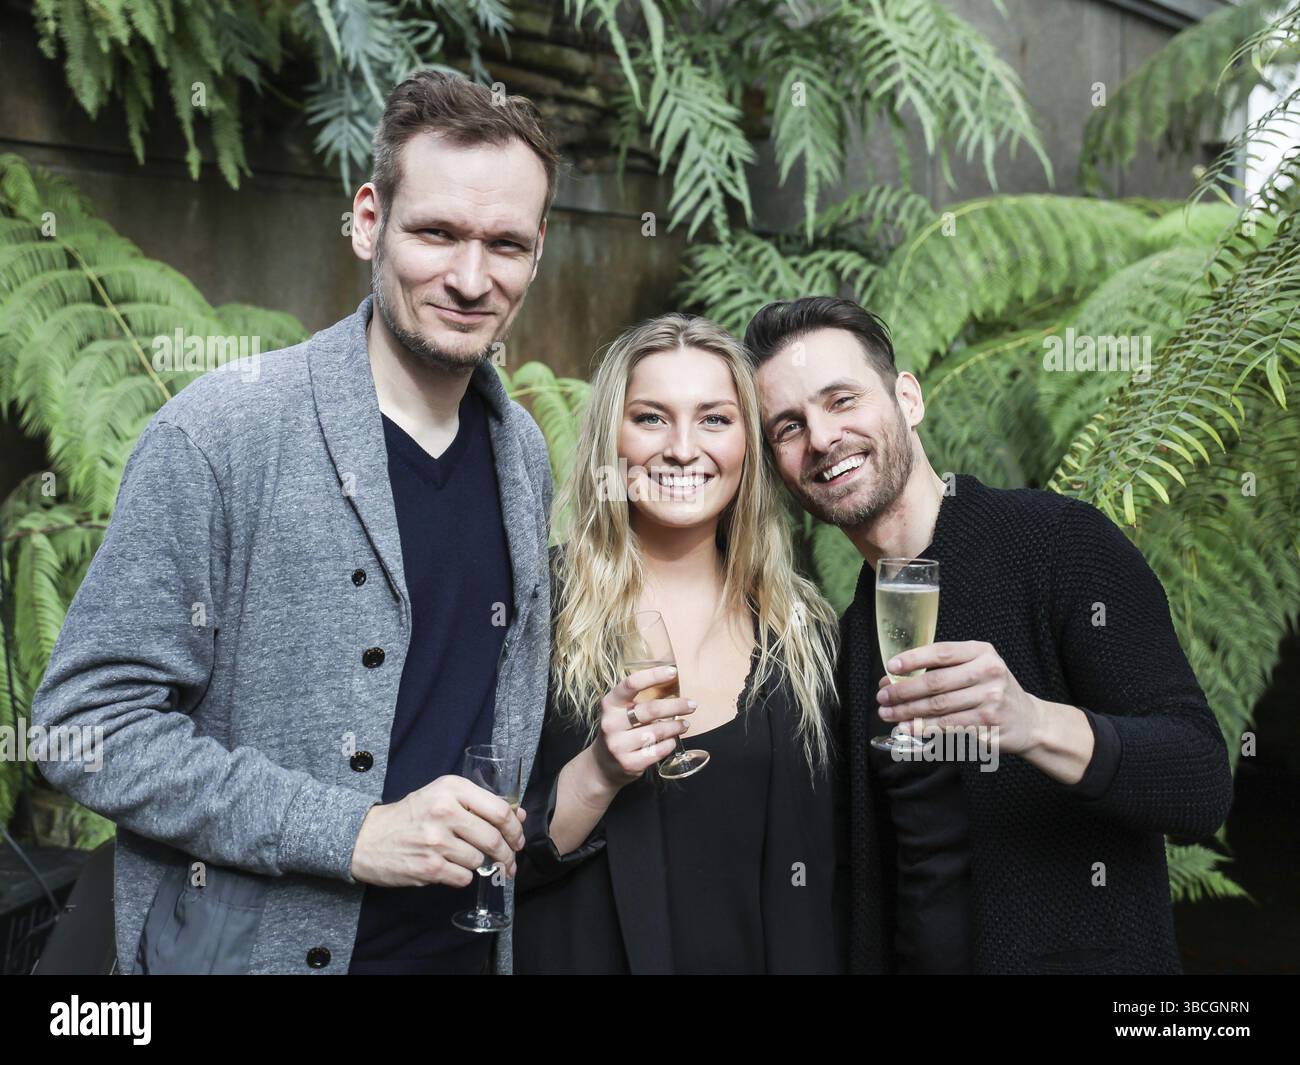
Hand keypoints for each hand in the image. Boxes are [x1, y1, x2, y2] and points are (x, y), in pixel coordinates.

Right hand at [350, 774, 527, 887]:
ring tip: (469, 861)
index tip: (517, 839)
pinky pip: (465, 877)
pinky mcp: (430, 867)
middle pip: (494, 838)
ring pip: (480, 860)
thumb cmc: (409, 816)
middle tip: (509, 861)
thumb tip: (518, 815)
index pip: (500, 810)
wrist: (366, 838)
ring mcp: (437, 840)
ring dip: (481, 865)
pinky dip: (463, 877)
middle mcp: (444, 811)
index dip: (515, 828)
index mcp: (451, 788)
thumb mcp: (441, 797)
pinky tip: (451, 868)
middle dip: (508, 854)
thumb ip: (479, 803)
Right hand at [590, 665, 695, 788]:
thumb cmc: (620, 730)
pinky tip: (672, 740)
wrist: (603, 764)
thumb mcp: (621, 711)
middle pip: (650, 710)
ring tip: (685, 724)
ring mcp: (618, 745)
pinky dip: (670, 744)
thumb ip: (639, 698)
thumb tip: (673, 682)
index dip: (654, 675)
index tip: (673, 672)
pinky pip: (658, 750)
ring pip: (657, 731)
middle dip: (676, 706)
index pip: (631, 684)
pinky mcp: (628, 763)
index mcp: (610, 703)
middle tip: (692, 705)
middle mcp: (611, 723)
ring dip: (676, 726)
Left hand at [876, 641, 1040, 753]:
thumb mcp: (977, 668)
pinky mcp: (988, 724)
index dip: (913, 660)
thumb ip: (943, 668)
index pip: (942, 653)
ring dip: (907, 711)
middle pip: (936, 682)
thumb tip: (895, 677)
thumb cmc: (992, 690)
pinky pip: (948, 725)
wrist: (1028, 720)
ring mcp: (990, 699)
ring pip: (938, 706)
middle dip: (903, 690)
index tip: (891, 667)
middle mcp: (989, 673)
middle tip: (882, 696)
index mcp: (982, 652)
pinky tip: (908, 727)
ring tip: (888, 713)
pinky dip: (924, 728)